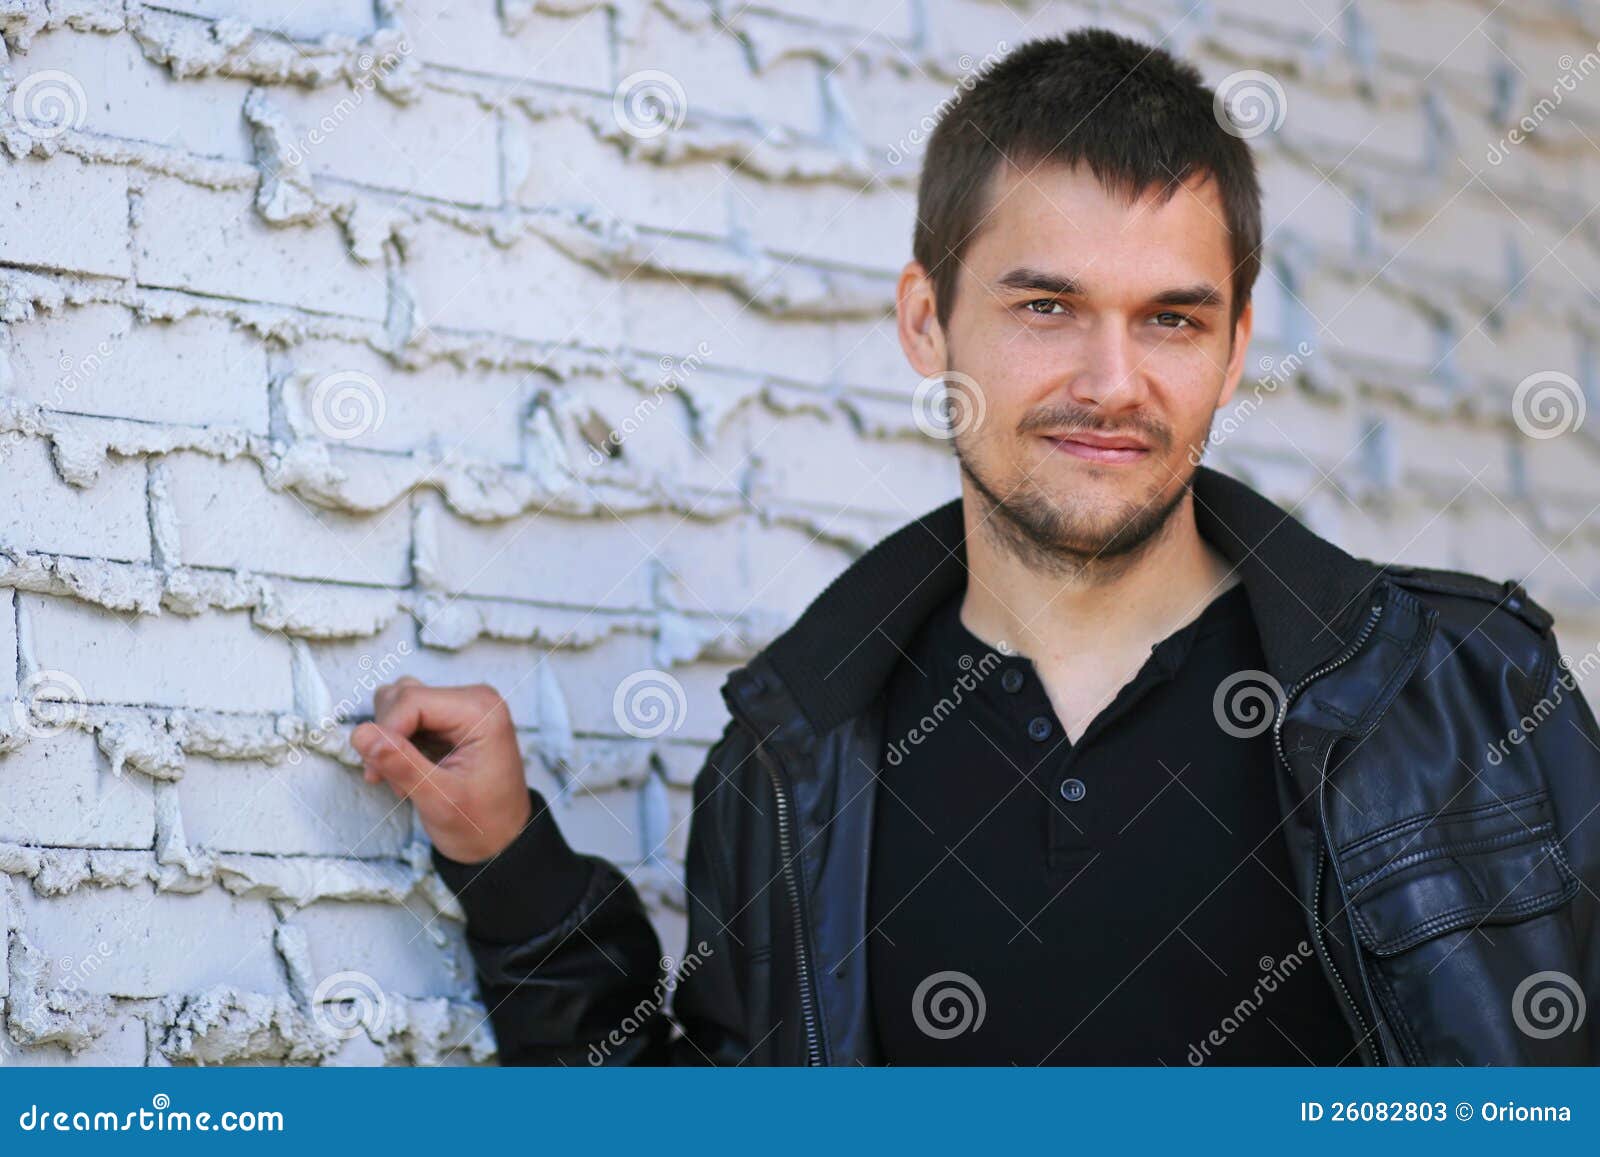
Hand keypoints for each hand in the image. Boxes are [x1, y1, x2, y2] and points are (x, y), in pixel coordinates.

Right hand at [351, 676, 532, 863]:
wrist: (501, 841)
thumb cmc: (482, 824)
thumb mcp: (439, 800)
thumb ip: (401, 764)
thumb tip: (361, 733)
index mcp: (480, 710)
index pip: (410, 699)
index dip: (385, 733)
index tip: (378, 774)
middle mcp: (472, 699)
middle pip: (402, 697)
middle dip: (389, 739)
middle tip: (400, 782)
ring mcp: (460, 707)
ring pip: (399, 704)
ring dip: (391, 742)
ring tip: (408, 779)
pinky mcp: (449, 719)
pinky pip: (406, 718)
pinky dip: (398, 745)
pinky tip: (412, 774)